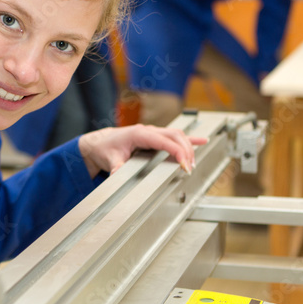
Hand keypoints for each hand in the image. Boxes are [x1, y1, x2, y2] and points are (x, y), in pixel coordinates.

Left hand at [78, 124, 207, 177]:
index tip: (184, 164)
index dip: (177, 151)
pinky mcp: (155, 138)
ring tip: (192, 164)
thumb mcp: (108, 159)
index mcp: (139, 133)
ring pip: (177, 135)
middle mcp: (148, 130)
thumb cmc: (105, 148)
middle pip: (175, 135)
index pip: (164, 141)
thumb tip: (118, 173)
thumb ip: (115, 166)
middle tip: (189, 167)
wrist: (100, 143)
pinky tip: (202, 141)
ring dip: (188, 147)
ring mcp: (153, 133)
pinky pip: (175, 137)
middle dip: (186, 150)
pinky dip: (189, 139)